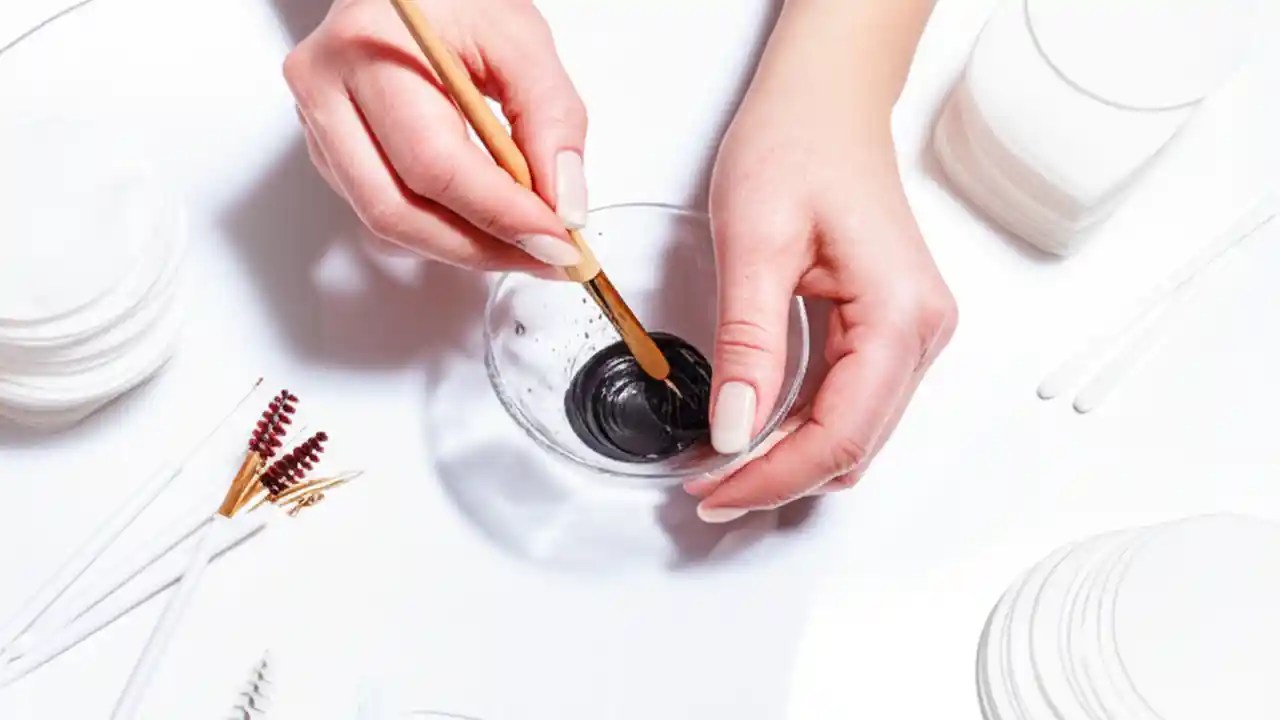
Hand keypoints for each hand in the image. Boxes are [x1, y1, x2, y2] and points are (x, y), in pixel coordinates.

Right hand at [284, 0, 585, 272]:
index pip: (433, 162)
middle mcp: (325, 91)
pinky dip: (442, 229)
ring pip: (387, 224)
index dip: (500, 214)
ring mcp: (318, 127)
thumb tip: (564, 206)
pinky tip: (486, 219)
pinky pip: (386, 213)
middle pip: (397, 210)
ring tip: (525, 240)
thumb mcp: (520, 39)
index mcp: (368, 49)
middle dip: (481, 248)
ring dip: (464, 246)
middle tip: (546, 255)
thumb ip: (552, 121)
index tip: (557, 240)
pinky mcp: (331, 153)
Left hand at [687, 34, 957, 521]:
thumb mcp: (755, 243)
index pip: (840, 435)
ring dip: (790, 460)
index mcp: (899, 314)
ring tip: (721, 467)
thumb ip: (748, 343)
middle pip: (853, 446)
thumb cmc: (797, 144)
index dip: (773, 477)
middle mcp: (921, 331)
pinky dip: (801, 428)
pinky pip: (850, 402)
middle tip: (707, 490)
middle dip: (779, 479)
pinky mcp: (890, 328)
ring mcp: (912, 332)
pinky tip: (754, 429)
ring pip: (854, 433)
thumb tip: (735, 430)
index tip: (714, 492)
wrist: (824, 101)